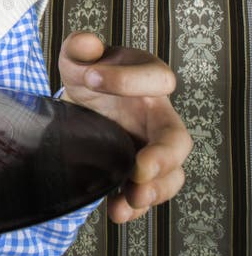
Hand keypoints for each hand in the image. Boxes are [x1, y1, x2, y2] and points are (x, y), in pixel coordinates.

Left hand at [58, 31, 191, 223]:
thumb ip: (80, 47)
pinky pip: (147, 194)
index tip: (92, 78)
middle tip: (139, 168)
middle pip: (177, 140)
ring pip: (171, 175)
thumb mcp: (78, 57)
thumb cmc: (88, 74)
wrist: (79, 102)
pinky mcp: (137, 173)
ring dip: (155, 190)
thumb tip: (88, 43)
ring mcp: (151, 148)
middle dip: (162, 157)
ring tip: (131, 198)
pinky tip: (117, 211)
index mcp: (151, 80)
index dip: (127, 79)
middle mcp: (159, 117)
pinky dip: (134, 208)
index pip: (157, 79)